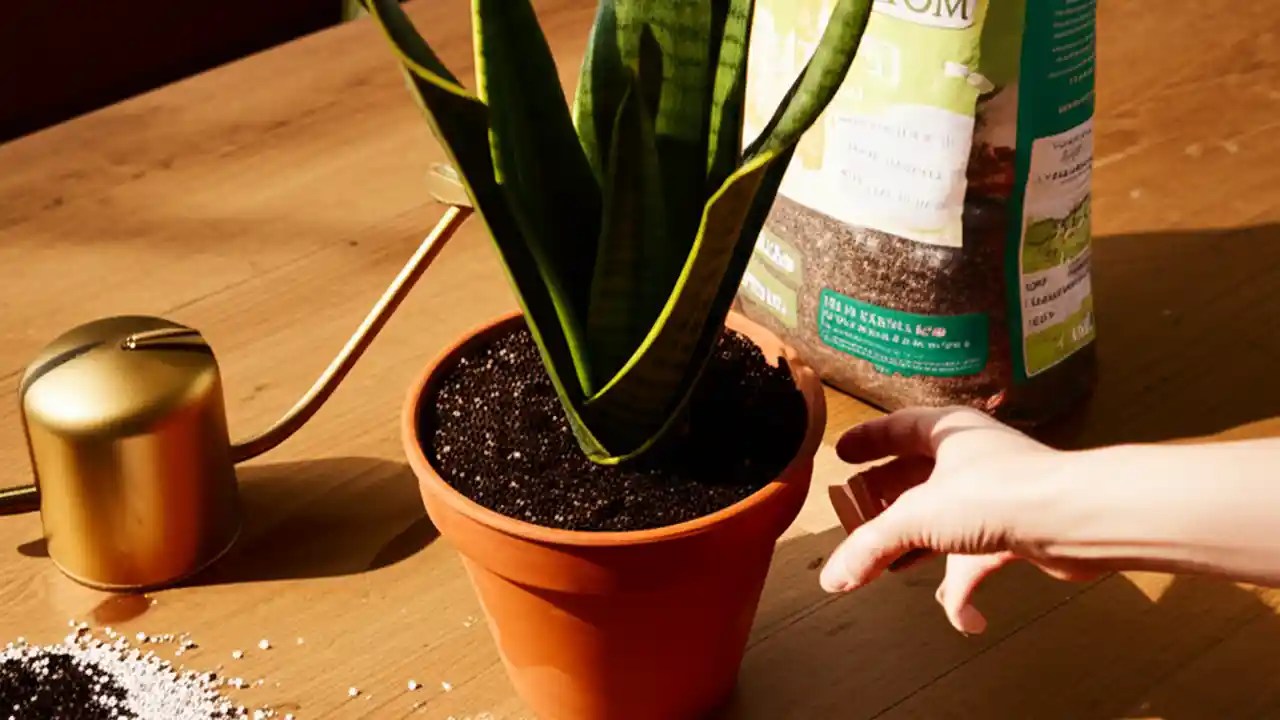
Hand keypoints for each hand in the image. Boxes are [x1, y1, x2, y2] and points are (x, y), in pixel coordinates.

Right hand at [819, 406, 1097, 633]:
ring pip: (943, 521)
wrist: (1074, 519)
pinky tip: (965, 619)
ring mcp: (994, 495)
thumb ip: (869, 547)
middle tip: (856, 522)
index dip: (866, 442)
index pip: (895, 428)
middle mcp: (969, 458)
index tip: (841, 455)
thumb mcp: (916, 517)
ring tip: (891, 570)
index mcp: (945, 432)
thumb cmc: (998, 494)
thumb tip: (832, 578)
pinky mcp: (1015, 531)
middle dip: (885, 506)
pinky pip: (978, 561)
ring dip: (919, 549)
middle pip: (914, 479)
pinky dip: (967, 591)